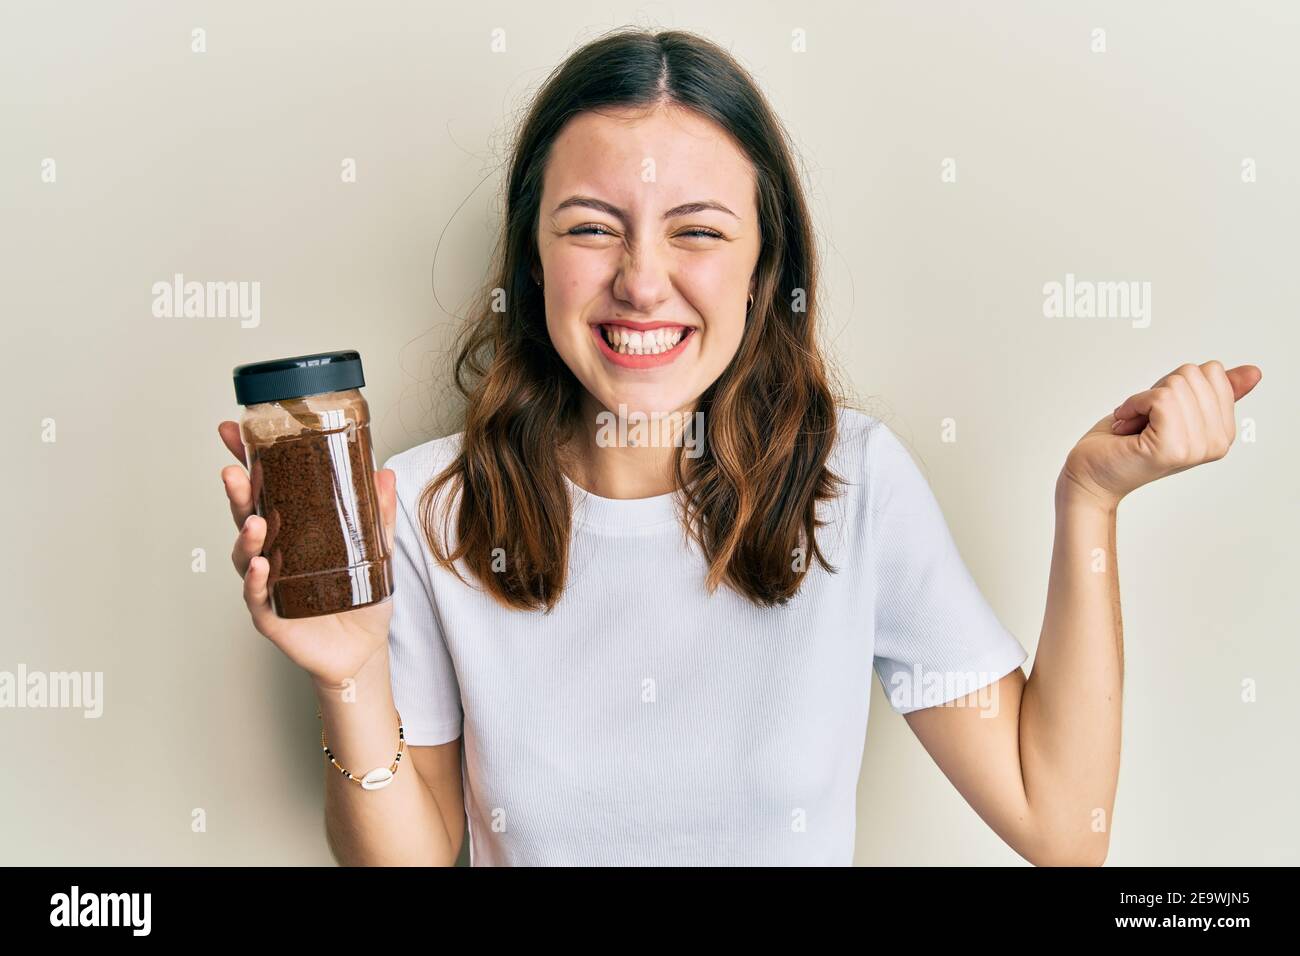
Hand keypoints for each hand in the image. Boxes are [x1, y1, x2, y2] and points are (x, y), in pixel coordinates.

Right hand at [218, 420, 398, 689]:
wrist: (363, 649)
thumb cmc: (361, 598)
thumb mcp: (377, 550)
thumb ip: (378, 515)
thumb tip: (385, 474)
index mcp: (292, 530)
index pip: (264, 490)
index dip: (247, 462)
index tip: (233, 433)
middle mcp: (273, 553)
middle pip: (246, 516)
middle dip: (237, 493)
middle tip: (233, 472)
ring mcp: (267, 584)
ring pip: (246, 555)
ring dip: (246, 536)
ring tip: (254, 521)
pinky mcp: (270, 615)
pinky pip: (256, 596)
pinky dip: (256, 581)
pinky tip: (260, 566)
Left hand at [1059, 361, 1261, 510]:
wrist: (1092, 475)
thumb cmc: (1125, 442)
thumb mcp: (1172, 408)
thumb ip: (1212, 392)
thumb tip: (1253, 372)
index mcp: (1223, 433)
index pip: (1212, 372)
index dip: (1174, 384)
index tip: (1158, 412)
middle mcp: (1217, 443)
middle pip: (1193, 374)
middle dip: (1158, 390)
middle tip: (1144, 421)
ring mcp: (1196, 448)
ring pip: (1175, 385)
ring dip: (1142, 400)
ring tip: (1135, 426)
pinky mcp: (1171, 448)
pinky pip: (1159, 398)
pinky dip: (1133, 405)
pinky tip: (1127, 426)